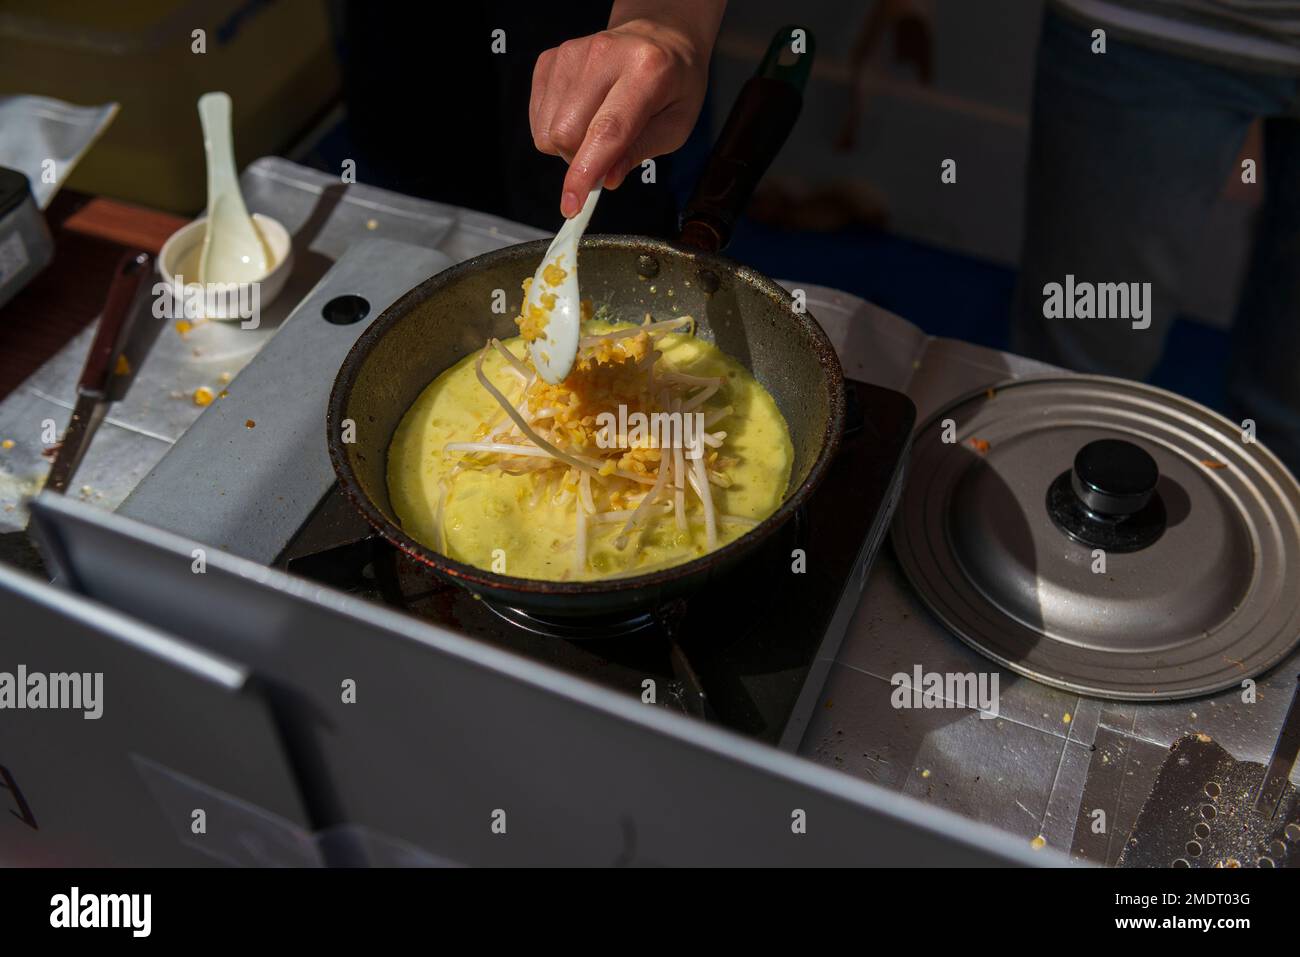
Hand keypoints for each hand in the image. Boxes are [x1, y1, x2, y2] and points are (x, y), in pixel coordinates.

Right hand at [530, 4, 723, 217]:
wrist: (658, 37)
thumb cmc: (673, 84)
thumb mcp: (676, 125)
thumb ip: (640, 152)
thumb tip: (606, 179)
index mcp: (645, 71)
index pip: (606, 131)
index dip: (586, 173)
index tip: (572, 205)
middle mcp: (603, 55)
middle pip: (565, 133)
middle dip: (580, 159)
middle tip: (606, 153)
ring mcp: (572, 53)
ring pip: (546, 129)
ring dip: (568, 144)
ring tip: (595, 128)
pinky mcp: (552, 58)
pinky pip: (537, 116)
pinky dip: (555, 127)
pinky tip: (581, 114)